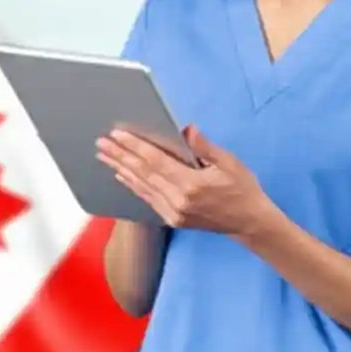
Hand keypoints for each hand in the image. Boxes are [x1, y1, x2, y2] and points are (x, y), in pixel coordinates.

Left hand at [95, 122, 276, 238]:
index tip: (117, 134)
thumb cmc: (242, 188)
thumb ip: (204, 147)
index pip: (156, 162)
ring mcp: (173, 213)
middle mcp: (178, 201)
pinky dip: (133, 185)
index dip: (135, 146)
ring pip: (141, 187)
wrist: (249, 222)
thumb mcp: (229, 163)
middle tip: (101, 143)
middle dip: (120, 156)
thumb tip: (186, 129)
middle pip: (143, 174)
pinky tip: (122, 175)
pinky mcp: (172, 219)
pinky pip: (147, 198)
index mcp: (192, 185)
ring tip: (104, 156)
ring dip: (121, 169)